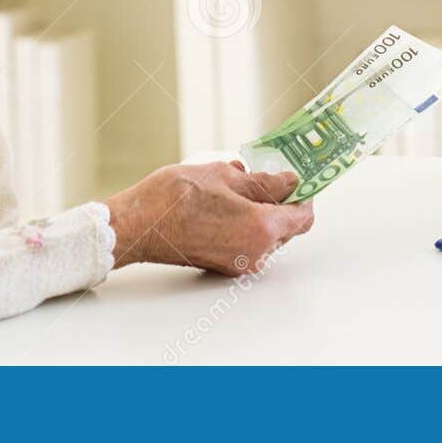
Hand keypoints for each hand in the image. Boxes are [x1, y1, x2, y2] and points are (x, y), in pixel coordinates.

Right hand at [107, 160, 313, 276]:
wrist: (136, 225)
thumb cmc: (174, 199)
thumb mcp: (225, 176)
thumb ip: (264, 182)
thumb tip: (289, 181)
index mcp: (261, 229)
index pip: (303, 216)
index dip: (304, 194)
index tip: (300, 178)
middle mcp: (255, 254)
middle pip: (287, 227)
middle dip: (282, 202)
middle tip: (269, 176)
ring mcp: (239, 264)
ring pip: (267, 235)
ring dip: (261, 212)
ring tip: (237, 187)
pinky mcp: (223, 266)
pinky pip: (248, 243)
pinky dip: (245, 223)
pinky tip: (225, 203)